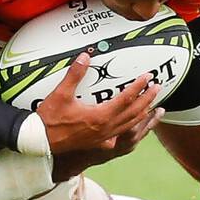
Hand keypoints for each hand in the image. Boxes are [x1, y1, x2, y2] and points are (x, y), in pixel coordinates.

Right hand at [35, 54, 163, 154]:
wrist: (41, 142)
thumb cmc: (50, 120)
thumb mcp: (61, 94)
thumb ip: (74, 74)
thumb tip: (85, 56)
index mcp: (100, 116)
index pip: (126, 99)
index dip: (139, 86)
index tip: (148, 76)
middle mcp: (106, 129)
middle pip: (134, 113)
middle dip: (148, 99)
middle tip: (158, 87)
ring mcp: (104, 137)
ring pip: (131, 125)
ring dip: (144, 113)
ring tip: (153, 104)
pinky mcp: (99, 142)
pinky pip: (122, 133)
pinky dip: (133, 126)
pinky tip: (134, 123)